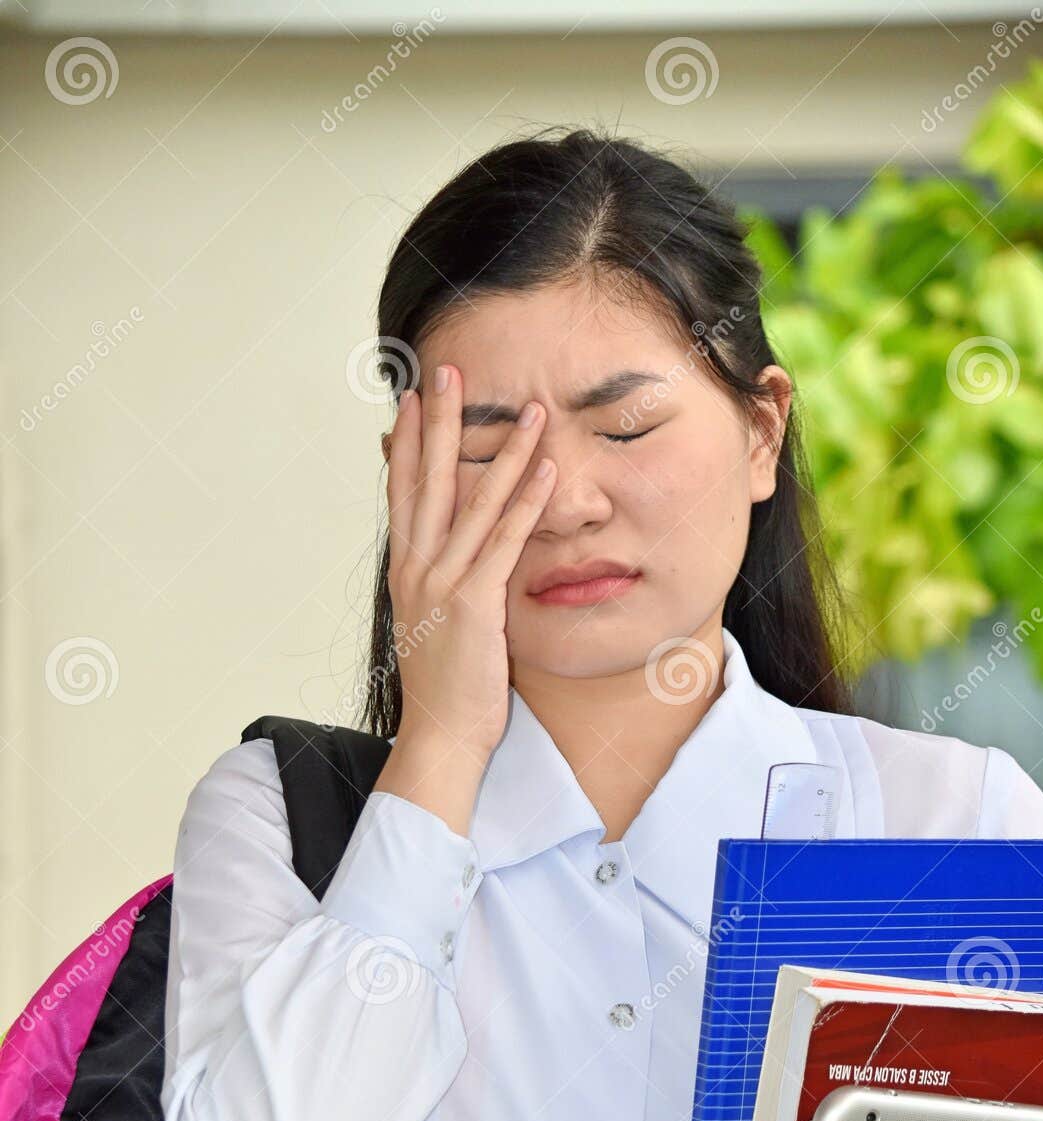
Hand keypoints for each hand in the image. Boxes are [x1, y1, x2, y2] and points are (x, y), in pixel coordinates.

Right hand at [374, 364, 555, 834]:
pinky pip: (504, 541)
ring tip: (527, 408)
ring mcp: (442, 583)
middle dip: (439, 421)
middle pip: (427, 480)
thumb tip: (458, 566)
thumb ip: (446, 588)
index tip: (413, 399)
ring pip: (472, 501)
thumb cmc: (446, 691)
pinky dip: (526, 502)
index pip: (403, 494)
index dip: (408, 443)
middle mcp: (417, 569)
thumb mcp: (438, 628)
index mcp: (406, 572)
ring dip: (503, 449)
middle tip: (446, 369)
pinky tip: (546, 469)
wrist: (440, 737)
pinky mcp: (473, 604)